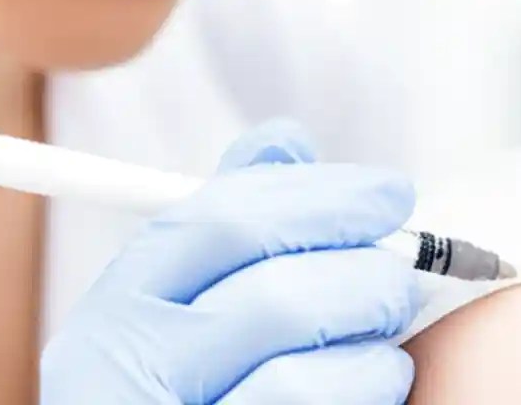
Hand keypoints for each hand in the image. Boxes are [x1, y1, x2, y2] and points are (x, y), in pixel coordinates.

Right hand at [40, 120, 418, 404]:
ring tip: (385, 331)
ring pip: (303, 361)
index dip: (322, 197)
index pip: (222, 220)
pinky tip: (375, 377)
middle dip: (363, 272)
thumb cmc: (184, 380)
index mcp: (116, 307)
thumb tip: (284, 141)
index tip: (389, 194)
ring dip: (371, 335)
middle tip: (403, 274)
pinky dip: (369, 383)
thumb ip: (229, 223)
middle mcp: (124, 370)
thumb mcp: (183, 302)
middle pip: (275, 291)